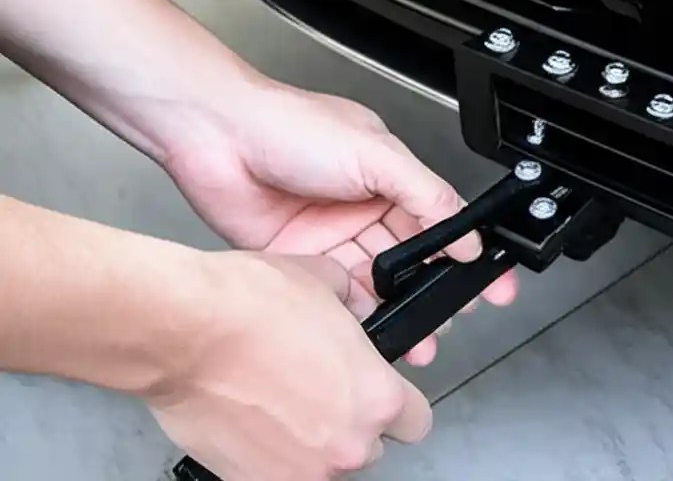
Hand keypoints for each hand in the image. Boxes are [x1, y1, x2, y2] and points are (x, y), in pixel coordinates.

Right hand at [149, 251, 430, 479]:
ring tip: (277, 405)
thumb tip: (354, 308)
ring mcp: (302, 474)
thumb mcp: (325, 283)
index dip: (397, 406)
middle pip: (368, 446)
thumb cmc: (249, 307)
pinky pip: (278, 475)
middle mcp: (348, 445)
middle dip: (348, 423)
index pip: (416, 422)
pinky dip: (269, 458)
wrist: (184, 331)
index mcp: (378, 398)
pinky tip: (252, 423)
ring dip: (310, 444)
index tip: (378, 396)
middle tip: (316, 393)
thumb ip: (354, 307)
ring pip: (324, 466)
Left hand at [161, 77, 517, 364]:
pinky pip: (337, 293)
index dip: (466, 254)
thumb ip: (427, 195)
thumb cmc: (288, 124)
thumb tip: (466, 234)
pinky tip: (371, 325)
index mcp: (390, 177)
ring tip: (418, 334)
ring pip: (377, 282)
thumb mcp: (376, 154)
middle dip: (435, 291)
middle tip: (451, 317)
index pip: (441, 222)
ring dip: (399, 308)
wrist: (215, 135)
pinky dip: (356, 312)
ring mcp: (332, 235)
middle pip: (411, 260)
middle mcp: (363, 207)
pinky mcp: (299, 258)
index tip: (492, 283)